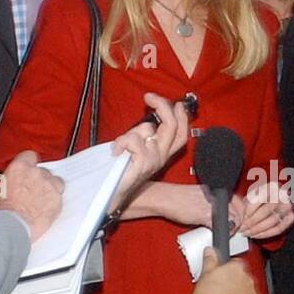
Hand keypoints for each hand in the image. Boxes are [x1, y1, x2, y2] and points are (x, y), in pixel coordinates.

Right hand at [0, 150, 64, 241]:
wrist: (12, 225)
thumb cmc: (2, 211)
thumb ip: (7, 183)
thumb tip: (7, 186)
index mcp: (20, 168)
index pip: (29, 156)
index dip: (29, 163)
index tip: (28, 169)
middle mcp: (36, 174)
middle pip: (44, 171)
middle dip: (40, 179)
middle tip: (32, 190)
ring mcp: (49, 186)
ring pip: (56, 182)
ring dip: (51, 188)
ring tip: (42, 200)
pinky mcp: (57, 200)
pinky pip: (59, 198)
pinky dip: (54, 203)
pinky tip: (46, 210)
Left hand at [109, 93, 190, 209]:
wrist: (111, 196)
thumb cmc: (120, 172)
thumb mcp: (135, 150)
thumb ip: (143, 137)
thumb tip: (147, 123)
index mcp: (162, 153)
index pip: (181, 133)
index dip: (181, 116)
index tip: (175, 102)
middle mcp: (162, 157)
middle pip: (173, 126)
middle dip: (163, 106)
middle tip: (149, 97)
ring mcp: (154, 160)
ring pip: (148, 130)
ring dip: (130, 132)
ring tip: (120, 145)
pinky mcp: (143, 164)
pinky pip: (134, 140)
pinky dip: (122, 142)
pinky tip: (115, 151)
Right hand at [192, 248, 256, 293]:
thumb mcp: (205, 274)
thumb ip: (210, 260)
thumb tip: (210, 251)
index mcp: (237, 267)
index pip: (235, 261)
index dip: (227, 267)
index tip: (221, 272)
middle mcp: (248, 279)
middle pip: (243, 276)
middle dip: (234, 280)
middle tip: (221, 286)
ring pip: (247, 290)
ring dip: (239, 292)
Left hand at [233, 179, 293, 239]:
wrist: (272, 202)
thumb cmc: (258, 199)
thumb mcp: (249, 196)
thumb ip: (242, 203)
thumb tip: (235, 218)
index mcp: (272, 185)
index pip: (260, 197)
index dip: (250, 209)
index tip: (241, 217)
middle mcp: (283, 194)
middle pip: (267, 210)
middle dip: (252, 221)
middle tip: (242, 228)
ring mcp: (289, 206)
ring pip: (272, 221)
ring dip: (257, 229)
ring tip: (247, 232)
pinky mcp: (292, 217)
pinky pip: (278, 228)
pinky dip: (266, 233)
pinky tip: (255, 235)